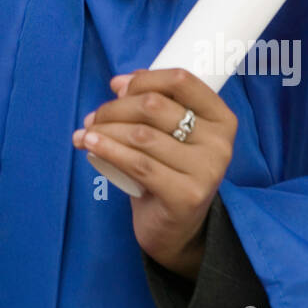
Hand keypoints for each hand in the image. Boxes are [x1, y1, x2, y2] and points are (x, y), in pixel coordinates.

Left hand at [72, 68, 237, 279]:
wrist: (176, 228)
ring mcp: (206, 171)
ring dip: (104, 129)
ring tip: (86, 133)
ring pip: (141, 135)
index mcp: (221, 118)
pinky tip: (89, 145)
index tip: (118, 87)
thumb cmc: (169, 170)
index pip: (181, 80)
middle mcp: (220, 143)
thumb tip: (119, 83)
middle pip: (154, 106)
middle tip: (93, 118)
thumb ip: (151, 103)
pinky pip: (138, 164)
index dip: (144, 79)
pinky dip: (107, 150)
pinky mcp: (186, 196)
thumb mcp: (167, 133)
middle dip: (114, 107)